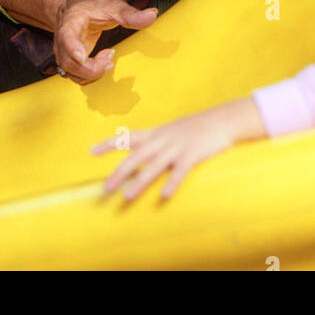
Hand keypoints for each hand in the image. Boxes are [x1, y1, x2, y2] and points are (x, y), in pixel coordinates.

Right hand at [52, 0, 157, 83]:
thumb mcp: (112, 5)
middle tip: (110, 59)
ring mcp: (64, 52)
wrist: (74, 5)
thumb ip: (130, 14)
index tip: (83, 57)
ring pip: (71, 73)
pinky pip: (76, 76)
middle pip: (69, 62)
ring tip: (109, 58)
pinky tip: (103, 60)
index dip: (73, 48)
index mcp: (71, 21)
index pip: (67, 36)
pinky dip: (91, 75)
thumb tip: (152, 15)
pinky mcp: (69, 61)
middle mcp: (62, 40)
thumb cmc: (92, 4)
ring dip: (92, 73)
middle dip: (91, 68)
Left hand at [91, 97, 267, 200]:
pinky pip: (180, 170)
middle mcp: (164, 139)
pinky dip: (172, 182)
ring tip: (127, 196)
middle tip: (105, 188)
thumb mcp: (174, 130)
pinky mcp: (193, 154)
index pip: (129, 137)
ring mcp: (178, 146)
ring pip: (154, 166)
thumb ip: (158, 141)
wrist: (223, 119)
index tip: (91, 151)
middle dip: (119, 173)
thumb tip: (143, 152)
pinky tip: (164, 195)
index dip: (110, 144)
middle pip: (137, 156)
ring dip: (140, 182)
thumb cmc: (198, 127)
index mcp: (158, 133)